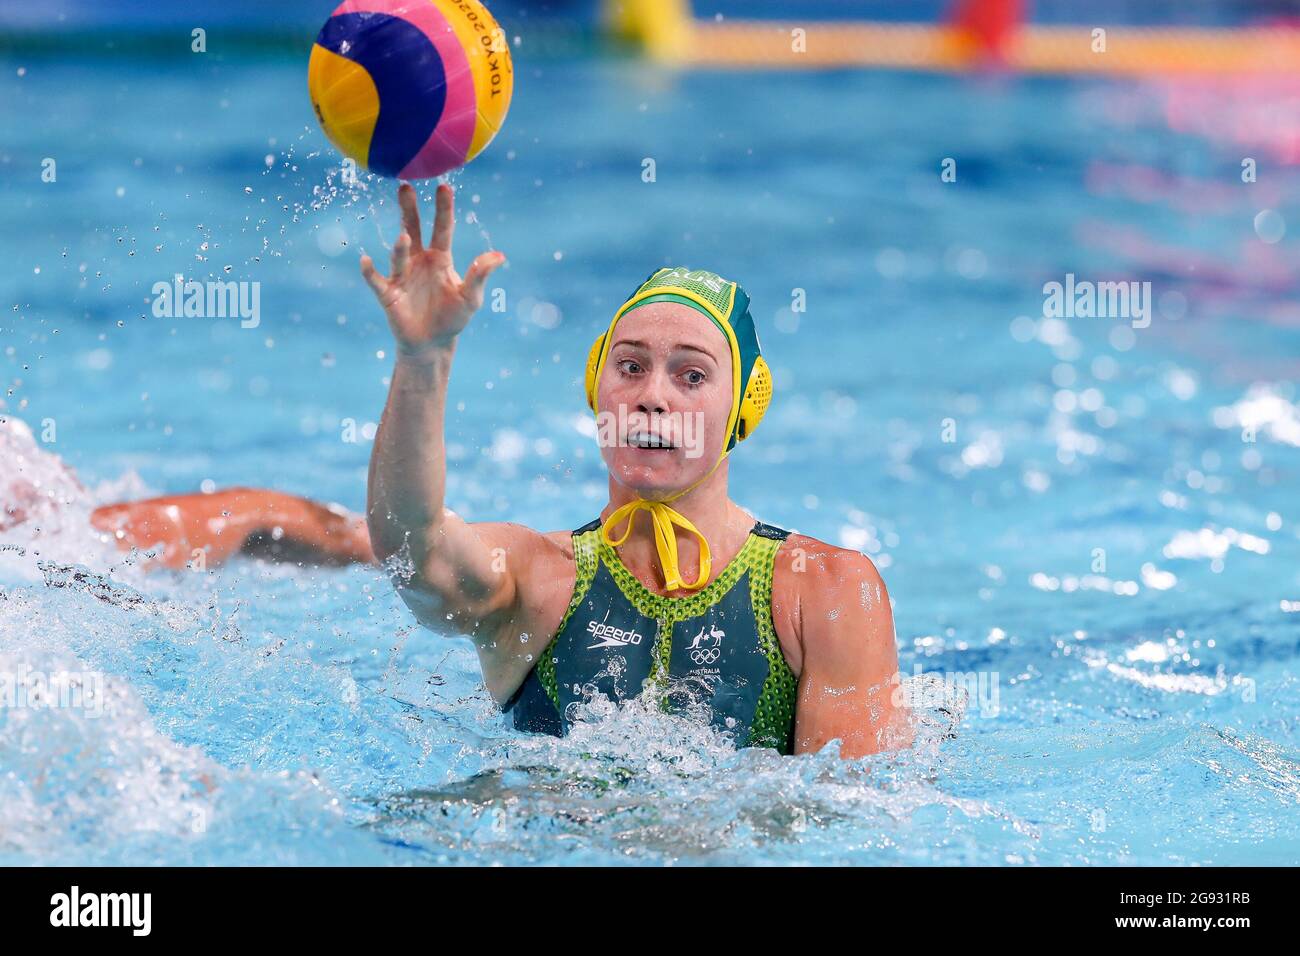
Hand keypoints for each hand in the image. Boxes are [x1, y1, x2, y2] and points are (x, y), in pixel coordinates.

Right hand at [360, 183, 505, 355]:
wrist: (432, 344)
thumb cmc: (453, 318)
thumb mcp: (471, 297)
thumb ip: (480, 275)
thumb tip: (500, 256)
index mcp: (440, 258)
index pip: (442, 228)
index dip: (443, 208)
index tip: (443, 186)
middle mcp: (419, 261)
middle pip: (413, 228)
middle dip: (409, 209)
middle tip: (405, 186)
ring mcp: (402, 275)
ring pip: (399, 255)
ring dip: (401, 247)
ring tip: (404, 238)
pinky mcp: (389, 293)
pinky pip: (377, 280)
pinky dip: (370, 272)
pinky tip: (367, 262)